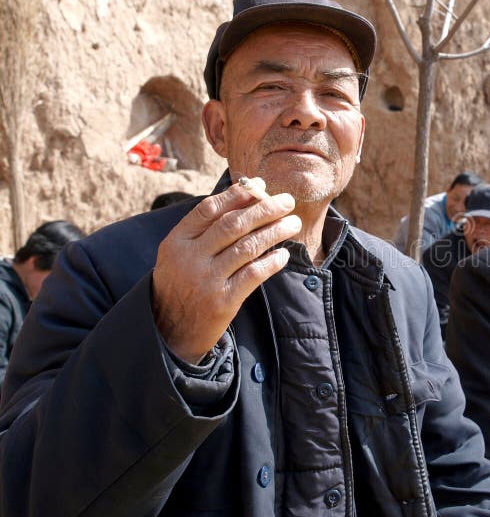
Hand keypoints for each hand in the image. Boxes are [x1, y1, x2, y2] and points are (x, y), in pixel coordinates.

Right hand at [152, 184, 300, 362]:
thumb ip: (207, 227)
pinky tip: (284, 254)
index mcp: (177, 241)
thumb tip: (247, 192)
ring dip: (274, 232)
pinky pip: (253, 275)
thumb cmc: (182, 283)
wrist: (169, 330)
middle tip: (287, 201)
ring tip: (293, 224)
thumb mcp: (181, 253)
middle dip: (264, 209)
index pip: (209, 209)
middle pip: (233, 225)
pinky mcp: (223, 301)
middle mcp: (191, 258)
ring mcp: (207, 281)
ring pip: (247, 247)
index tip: (261, 186)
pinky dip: (271, 262)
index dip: (237, 195)